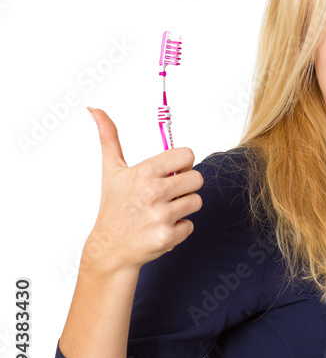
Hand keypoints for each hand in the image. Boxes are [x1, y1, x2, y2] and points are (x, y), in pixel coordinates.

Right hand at [82, 107, 203, 274]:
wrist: (109, 249)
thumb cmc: (113, 207)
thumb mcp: (111, 171)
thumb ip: (109, 138)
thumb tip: (95, 109)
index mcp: (144, 171)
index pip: (188, 155)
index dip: (181, 164)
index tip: (169, 173)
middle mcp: (153, 191)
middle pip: (197, 179)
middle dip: (184, 187)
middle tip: (166, 195)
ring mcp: (161, 215)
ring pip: (196, 202)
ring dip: (182, 208)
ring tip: (161, 212)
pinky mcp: (168, 235)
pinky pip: (190, 225)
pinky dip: (179, 229)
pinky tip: (160, 229)